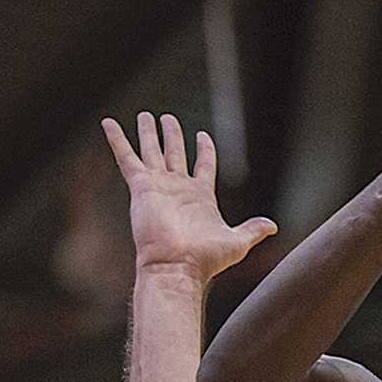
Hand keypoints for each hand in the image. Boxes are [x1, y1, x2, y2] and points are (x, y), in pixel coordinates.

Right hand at [102, 113, 275, 281]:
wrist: (177, 266)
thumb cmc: (205, 259)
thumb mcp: (237, 242)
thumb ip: (252, 230)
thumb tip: (272, 226)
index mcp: (200, 196)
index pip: (202, 165)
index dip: (204, 150)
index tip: (203, 135)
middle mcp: (178, 188)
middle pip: (174, 154)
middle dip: (171, 135)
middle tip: (166, 117)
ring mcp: (158, 186)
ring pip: (151, 151)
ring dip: (148, 133)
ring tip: (146, 115)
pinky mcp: (141, 186)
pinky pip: (126, 157)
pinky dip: (117, 139)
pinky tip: (109, 122)